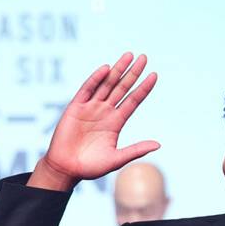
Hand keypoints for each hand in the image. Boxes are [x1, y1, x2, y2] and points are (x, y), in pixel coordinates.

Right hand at [30, 51, 159, 190]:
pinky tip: (106, 69)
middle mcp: (105, 112)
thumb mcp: (116, 159)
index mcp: (116, 122)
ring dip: (117, 70)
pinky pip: (87, 89)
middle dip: (132, 73)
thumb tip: (158, 145)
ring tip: (129, 56)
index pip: (133, 100)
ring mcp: (90, 108)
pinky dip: (96, 79)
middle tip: (144, 57)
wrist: (66, 169)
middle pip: (122, 88)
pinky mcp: (75, 107)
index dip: (143, 88)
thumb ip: (136, 150)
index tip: (154, 75)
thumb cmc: (90, 168)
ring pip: (107, 85)